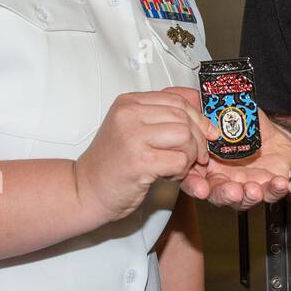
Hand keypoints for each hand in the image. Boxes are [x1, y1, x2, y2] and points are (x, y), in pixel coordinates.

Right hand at [74, 89, 218, 223]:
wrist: (85, 190)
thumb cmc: (112, 164)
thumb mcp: (133, 128)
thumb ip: (161, 115)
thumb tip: (198, 99)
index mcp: (129, 102)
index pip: (176, 99)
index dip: (197, 117)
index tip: (206, 133)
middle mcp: (129, 115)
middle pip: (183, 117)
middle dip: (197, 139)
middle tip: (195, 156)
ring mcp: (133, 136)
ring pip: (185, 136)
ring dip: (188, 156)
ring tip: (176, 167)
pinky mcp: (139, 161)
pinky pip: (179, 160)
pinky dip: (181, 171)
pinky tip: (168, 176)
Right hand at [182, 110, 290, 209]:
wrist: (271, 137)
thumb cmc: (244, 127)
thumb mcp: (226, 113)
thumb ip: (210, 109)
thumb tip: (196, 97)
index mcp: (207, 164)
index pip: (194, 179)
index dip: (195, 186)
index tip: (200, 188)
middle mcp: (223, 180)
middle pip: (217, 194)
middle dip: (224, 194)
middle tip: (231, 190)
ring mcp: (244, 186)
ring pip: (242, 200)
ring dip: (247, 197)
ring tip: (253, 190)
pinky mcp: (266, 188)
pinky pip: (271, 193)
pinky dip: (275, 189)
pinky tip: (279, 183)